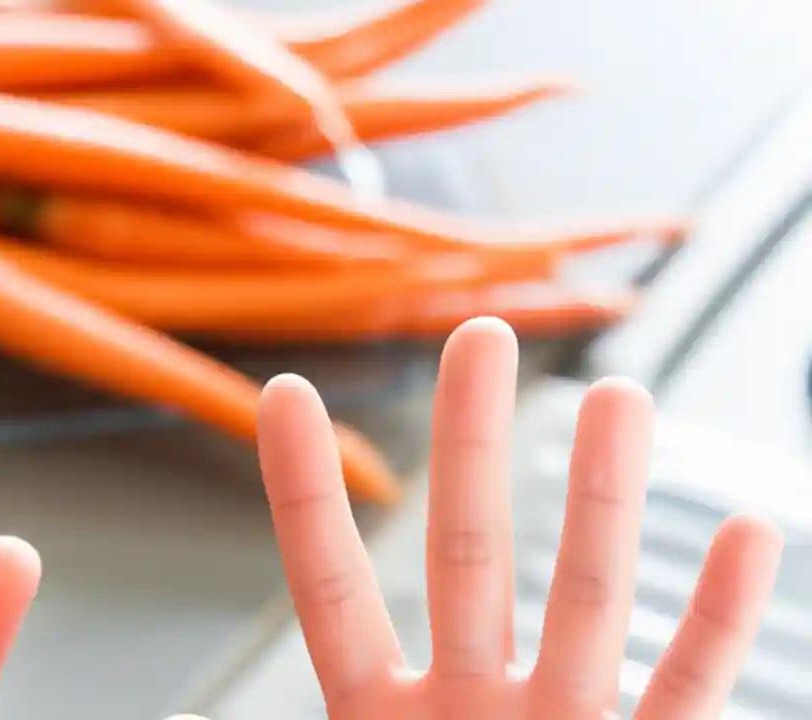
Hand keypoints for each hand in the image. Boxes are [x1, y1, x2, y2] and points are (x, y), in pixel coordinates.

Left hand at [251, 319, 782, 718]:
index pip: (327, 582)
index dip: (302, 488)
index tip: (283, 392)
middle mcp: (470, 710)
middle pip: (466, 552)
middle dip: (469, 446)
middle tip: (472, 339)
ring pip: (585, 599)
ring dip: (604, 500)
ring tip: (615, 395)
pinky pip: (688, 692)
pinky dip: (718, 621)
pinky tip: (739, 535)